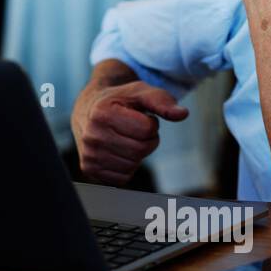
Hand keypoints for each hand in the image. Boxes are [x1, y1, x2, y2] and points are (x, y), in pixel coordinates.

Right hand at [71, 79, 187, 184]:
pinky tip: (119, 151)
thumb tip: (182, 114)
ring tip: (127, 139)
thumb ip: (161, 101)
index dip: (151, 124)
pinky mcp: (89, 170)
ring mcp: (89, 155)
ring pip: (132, 166)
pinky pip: (122, 178)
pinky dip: (127, 166)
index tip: (141, 118)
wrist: (88, 111)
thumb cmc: (119, 101)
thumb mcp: (140, 92)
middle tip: (138, 131)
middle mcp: (92, 136)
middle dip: (147, 141)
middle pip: (140, 150)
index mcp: (103, 113)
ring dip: (137, 154)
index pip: (146, 130)